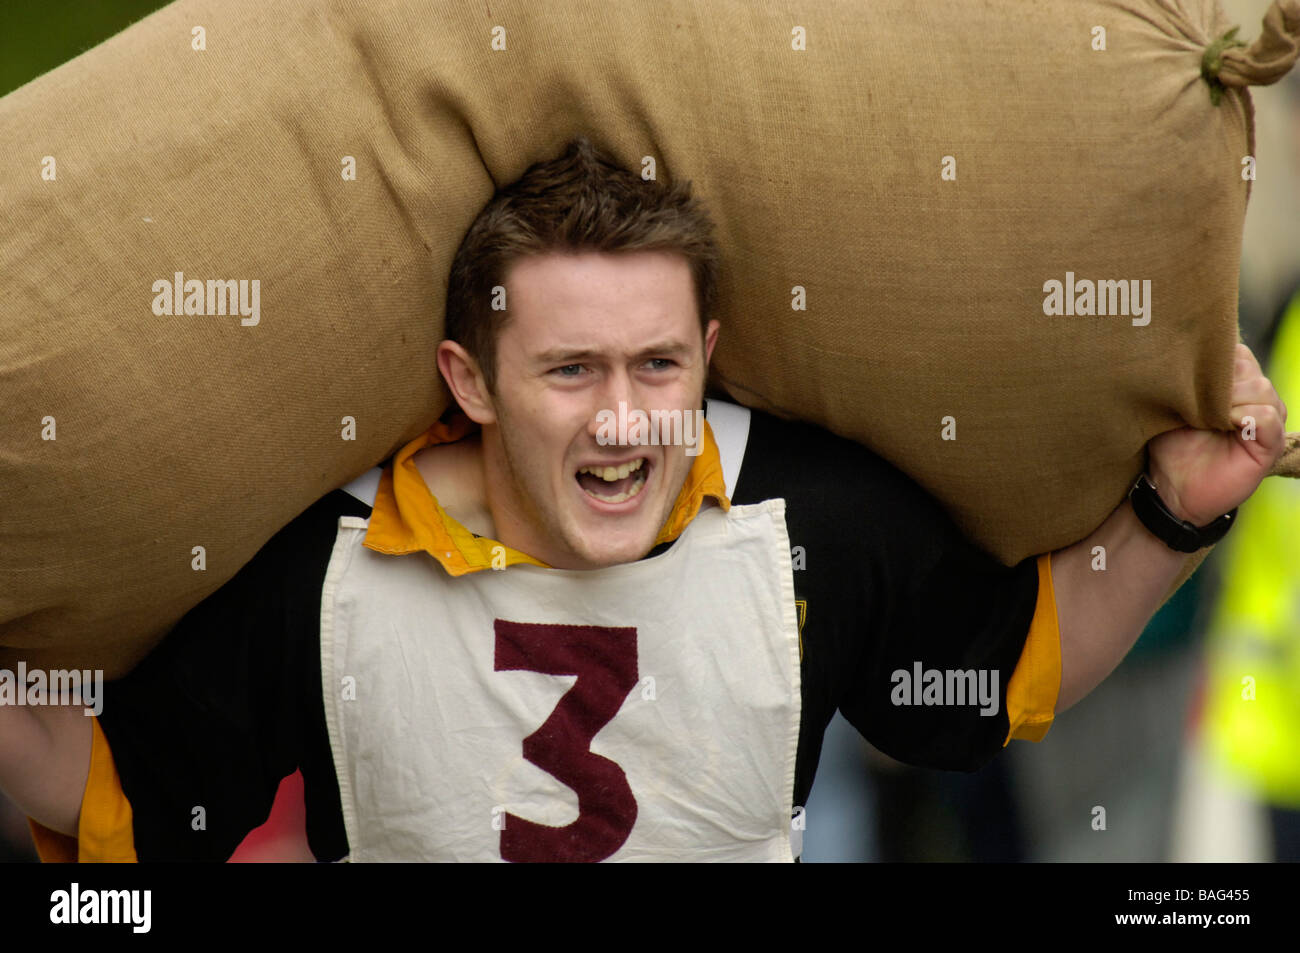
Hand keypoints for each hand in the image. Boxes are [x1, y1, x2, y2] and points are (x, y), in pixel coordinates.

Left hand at [1145, 342, 1287, 525]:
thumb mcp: (1171, 406)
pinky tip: (1225, 424)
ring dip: (1230, 397)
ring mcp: (1266, 420)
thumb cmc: (1170, 444)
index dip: (1211, 360)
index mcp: (1233, 384)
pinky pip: (1268, 418)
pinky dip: (1247, 416)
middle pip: (1247, 367)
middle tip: (1192, 400)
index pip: (1234, 352)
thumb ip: (1183, 379)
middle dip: (1218, 379)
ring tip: (1204, 416)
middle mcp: (1254, 398)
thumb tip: (1176, 349)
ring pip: (1261, 388)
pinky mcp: (1270, 445)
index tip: (1184, 375)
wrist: (1170, 488)